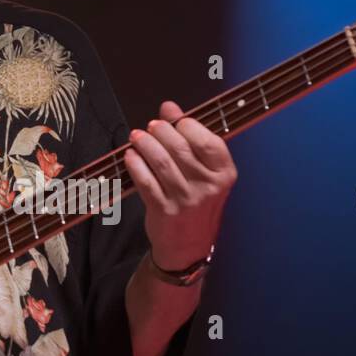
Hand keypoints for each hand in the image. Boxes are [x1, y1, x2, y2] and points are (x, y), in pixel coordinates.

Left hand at [125, 100, 236, 269]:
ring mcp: (186, 200)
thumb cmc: (197, 204)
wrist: (188, 247)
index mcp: (224, 174)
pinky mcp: (164, 210)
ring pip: (161, 162)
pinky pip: (146, 181)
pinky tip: (131, 156)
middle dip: (161, 131)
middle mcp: (208, 187)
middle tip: (151, 126)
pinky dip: (135, 165)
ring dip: (145, 144)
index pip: (207, 140)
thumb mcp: (205, 174)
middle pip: (180, 148)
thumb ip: (191, 140)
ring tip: (137, 136)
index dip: (186, 124)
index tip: (172, 117)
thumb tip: (170, 108)